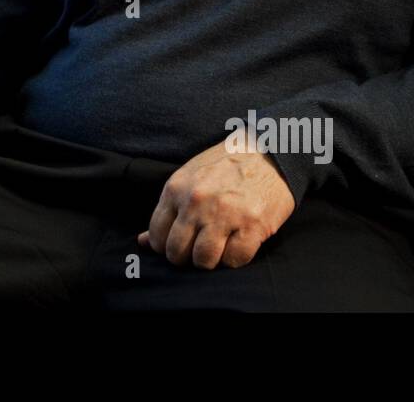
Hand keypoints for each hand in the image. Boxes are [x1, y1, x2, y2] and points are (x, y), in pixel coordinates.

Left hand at [137, 138, 295, 268]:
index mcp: (176, 189)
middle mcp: (197, 202)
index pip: (157, 235)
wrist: (270, 151)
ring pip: (204, 261)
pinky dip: (235, 259)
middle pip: (177, 252)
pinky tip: (238, 244)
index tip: (179, 244)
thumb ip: (168, 210)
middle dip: (186, 257)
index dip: (166, 246)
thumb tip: (143, 242)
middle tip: (199, 248)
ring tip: (219, 247)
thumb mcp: (189, 177)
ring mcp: (225, 215)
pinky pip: (234, 261)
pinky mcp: (252, 226)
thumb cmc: (226, 166)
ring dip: (210, 260)